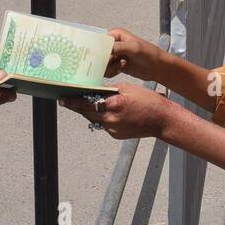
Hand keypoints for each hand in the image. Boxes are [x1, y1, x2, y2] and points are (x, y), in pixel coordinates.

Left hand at [60, 83, 174, 139]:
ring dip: (92, 112)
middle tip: (70, 100)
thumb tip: (97, 91)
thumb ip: (110, 91)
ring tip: (93, 104)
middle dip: (79, 106)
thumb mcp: (128, 89)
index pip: (86, 104)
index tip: (62, 99)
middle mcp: (110, 119)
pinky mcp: (116, 135)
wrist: (162, 120)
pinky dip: (104, 118)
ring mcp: (113, 129)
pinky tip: (111, 112)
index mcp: (113, 104)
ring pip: (95, 119)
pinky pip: (105, 125)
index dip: (72, 102)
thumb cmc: (148, 101)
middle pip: (87, 113)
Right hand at [104, 27, 164, 80]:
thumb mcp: (133, 47)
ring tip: (122, 65)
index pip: (100, 40)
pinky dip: (112, 72)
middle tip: (115, 62)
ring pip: (101, 64)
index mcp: (116, 34)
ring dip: (109, 67)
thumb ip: (118, 47)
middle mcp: (113, 44)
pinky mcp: (115, 65)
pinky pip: (106, 71)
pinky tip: (122, 69)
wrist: (157, 67)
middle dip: (104, 60)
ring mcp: (114, 55)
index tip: (101, 56)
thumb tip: (104, 50)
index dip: (97, 48)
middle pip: (98, 53)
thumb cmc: (149, 53)